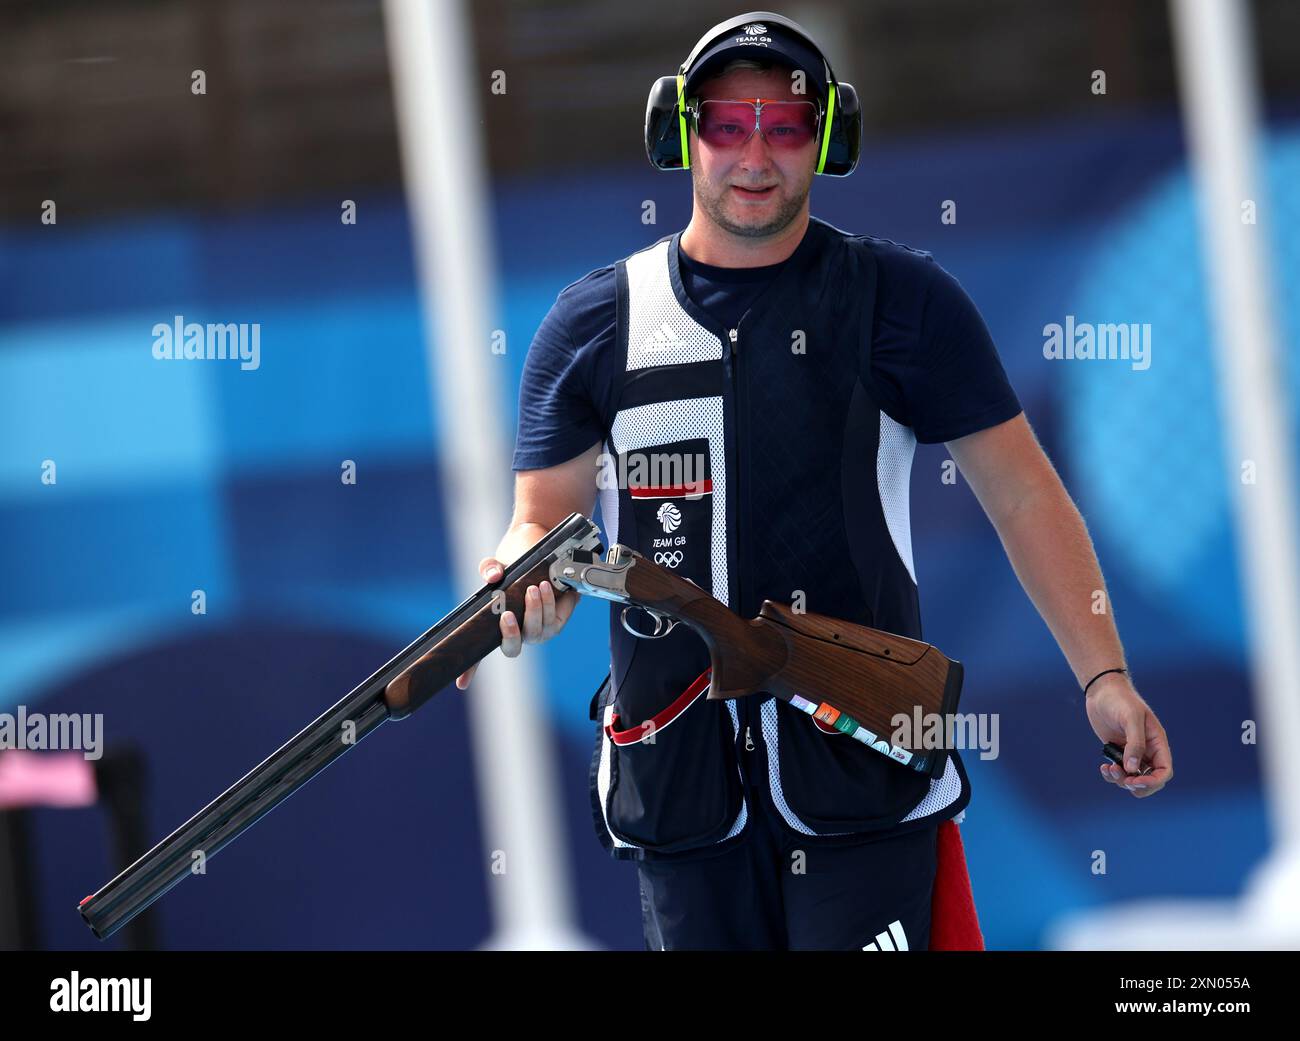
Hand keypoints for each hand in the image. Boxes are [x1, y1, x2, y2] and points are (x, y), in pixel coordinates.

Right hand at [454, 557, 579, 689]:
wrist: (544, 567)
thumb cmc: (514, 575)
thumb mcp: (496, 568)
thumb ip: (489, 568)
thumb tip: (493, 575)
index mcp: (495, 629)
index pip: (478, 655)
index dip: (469, 671)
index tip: (461, 683)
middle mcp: (516, 636)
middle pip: (512, 648)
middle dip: (510, 633)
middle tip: (508, 614)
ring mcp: (536, 633)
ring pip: (535, 631)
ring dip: (534, 610)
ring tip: (534, 589)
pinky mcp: (555, 626)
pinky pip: (553, 621)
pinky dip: (549, 604)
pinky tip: (546, 587)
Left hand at [1085, 673, 1172, 797]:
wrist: (1102, 691)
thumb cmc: (1120, 700)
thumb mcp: (1130, 718)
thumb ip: (1134, 743)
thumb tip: (1132, 769)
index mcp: (1157, 742)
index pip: (1164, 771)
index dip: (1153, 782)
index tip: (1135, 782)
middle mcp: (1148, 750)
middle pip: (1151, 779)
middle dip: (1138, 785)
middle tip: (1123, 781)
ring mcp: (1132, 752)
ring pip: (1133, 778)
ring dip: (1121, 780)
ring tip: (1109, 769)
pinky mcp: (1117, 751)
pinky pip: (1119, 771)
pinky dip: (1112, 775)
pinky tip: (1104, 768)